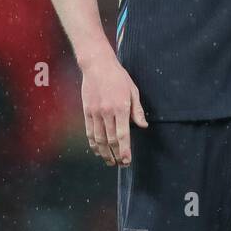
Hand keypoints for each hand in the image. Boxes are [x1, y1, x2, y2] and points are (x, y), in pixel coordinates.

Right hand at [80, 52, 147, 166]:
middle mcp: (107, 112)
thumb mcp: (133, 91)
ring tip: (110, 161)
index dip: (124, 150)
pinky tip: (97, 151)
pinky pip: (89, 131)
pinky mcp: (87, 111)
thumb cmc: (119, 77)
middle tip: (121, 164)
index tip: (127, 160)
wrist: (97, 66)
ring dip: (104, 153)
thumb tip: (143, 126)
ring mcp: (95, 113)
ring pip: (98, 139)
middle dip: (116, 154)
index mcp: (120, 108)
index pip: (122, 135)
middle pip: (110, 140)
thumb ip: (137, 111)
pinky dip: (93, 143)